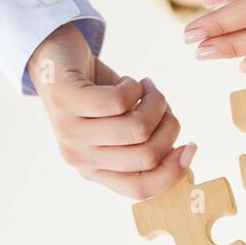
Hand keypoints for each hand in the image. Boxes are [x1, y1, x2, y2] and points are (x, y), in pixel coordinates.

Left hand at [28, 23, 192, 199]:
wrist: (54, 55)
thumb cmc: (97, 91)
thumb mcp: (123, 124)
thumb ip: (147, 144)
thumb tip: (186, 154)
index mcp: (95, 171)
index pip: (140, 189)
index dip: (173, 171)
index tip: (191, 146)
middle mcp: (79, 158)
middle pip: (147, 156)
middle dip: (169, 126)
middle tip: (162, 104)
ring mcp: (69, 131)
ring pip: (138, 128)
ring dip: (155, 102)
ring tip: (148, 89)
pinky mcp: (65, 100)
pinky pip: (118, 101)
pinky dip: (135, 87)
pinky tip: (129, 81)